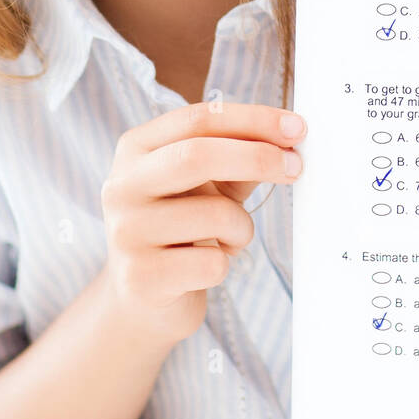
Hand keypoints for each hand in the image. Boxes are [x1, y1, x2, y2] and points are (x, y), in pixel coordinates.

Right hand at [99, 101, 305, 345]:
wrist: (142, 299)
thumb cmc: (182, 230)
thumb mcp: (207, 185)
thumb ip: (239, 157)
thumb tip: (287, 138)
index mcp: (136, 149)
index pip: (198, 119)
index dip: (253, 119)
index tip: (296, 128)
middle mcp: (121, 186)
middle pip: (197, 156)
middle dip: (257, 157)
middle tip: (295, 166)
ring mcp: (126, 232)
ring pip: (214, 215)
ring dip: (243, 226)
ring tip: (233, 237)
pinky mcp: (140, 278)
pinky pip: (212, 263)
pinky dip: (226, 264)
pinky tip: (207, 266)